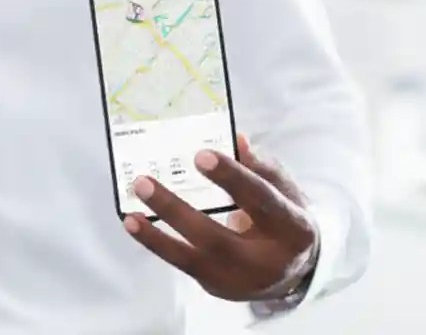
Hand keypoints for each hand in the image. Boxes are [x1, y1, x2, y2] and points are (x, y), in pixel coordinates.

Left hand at [122, 134, 318, 301]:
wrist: (295, 271)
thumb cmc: (284, 218)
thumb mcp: (285, 190)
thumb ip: (262, 167)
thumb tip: (236, 139)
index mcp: (293, 229)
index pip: (261, 200)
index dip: (232, 178)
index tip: (200, 155)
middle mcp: (267, 262)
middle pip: (218, 237)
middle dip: (176, 210)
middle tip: (143, 182)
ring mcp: (240, 280)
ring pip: (193, 259)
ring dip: (156, 236)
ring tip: (130, 214)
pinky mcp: (217, 287)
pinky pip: (183, 264)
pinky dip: (158, 244)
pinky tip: (135, 224)